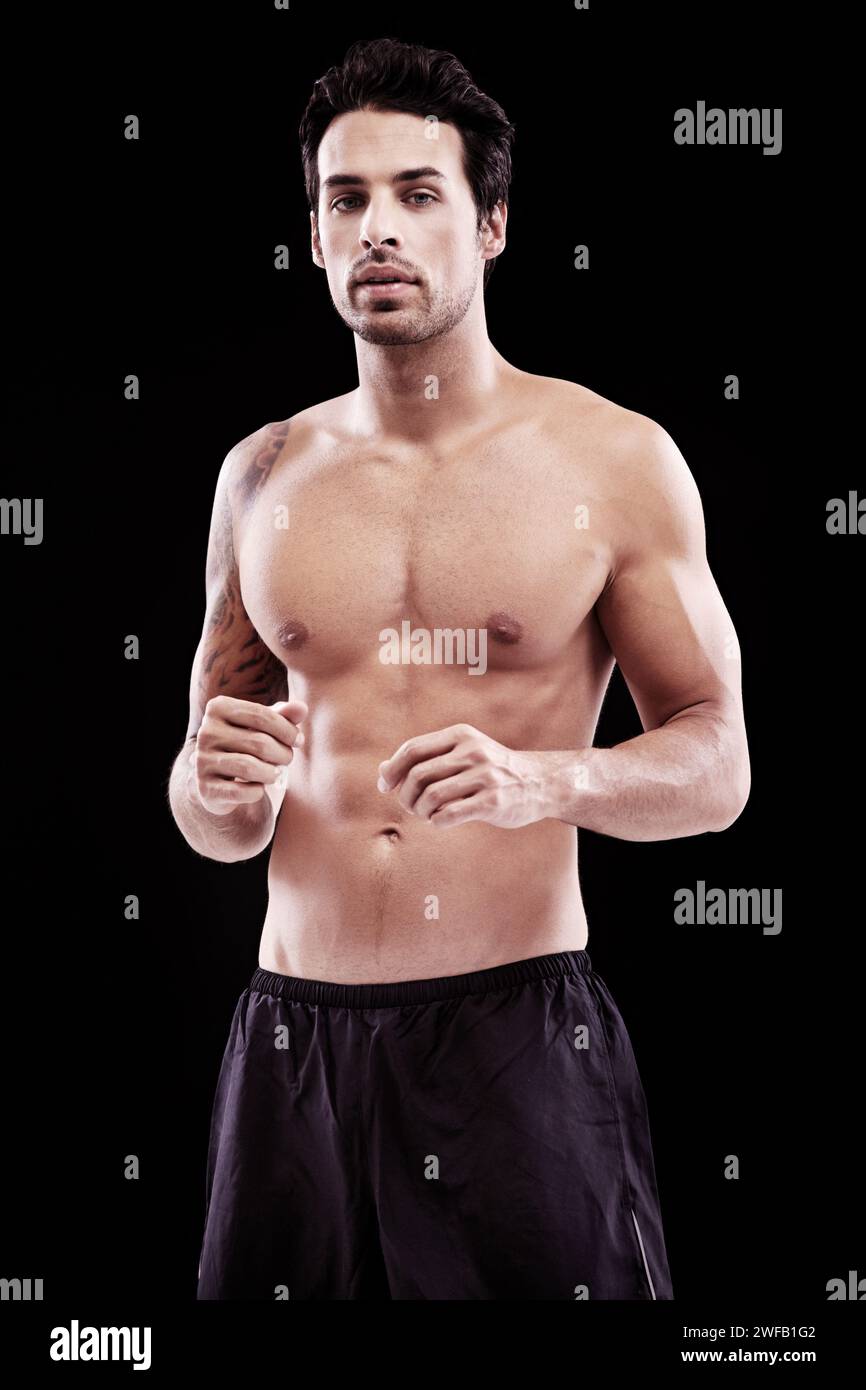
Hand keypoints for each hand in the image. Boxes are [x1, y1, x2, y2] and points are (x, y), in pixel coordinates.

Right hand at [191, 696, 307, 814]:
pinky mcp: (206, 788)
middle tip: (287, 759)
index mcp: (218, 708)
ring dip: (272, 773)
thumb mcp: (263, 725)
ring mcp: (202, 761)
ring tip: (276, 773)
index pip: (261, 715)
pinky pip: (242, 791)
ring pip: (249, 768)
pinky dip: (258, 791)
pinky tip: (258, 787)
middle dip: (283, 754)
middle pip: (259, 743)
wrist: (218, 778)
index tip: (298, 741)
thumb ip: (283, 715)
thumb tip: (302, 708)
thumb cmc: (246, 743)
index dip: (287, 730)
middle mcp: (206, 732)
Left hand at [377, 723, 549, 829]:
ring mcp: (484, 776)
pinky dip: (437, 821)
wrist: (539, 782)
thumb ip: (424, 759)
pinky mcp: (493, 801)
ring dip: (420, 811)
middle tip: (410, 806)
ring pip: (431, 796)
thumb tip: (382, 771)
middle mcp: (472, 752)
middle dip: (405, 795)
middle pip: (418, 774)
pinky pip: (450, 814)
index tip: (386, 786)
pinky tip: (441, 821)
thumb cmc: (491, 770)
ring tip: (426, 814)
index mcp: (460, 735)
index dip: (392, 770)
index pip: (412, 749)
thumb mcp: (461, 754)